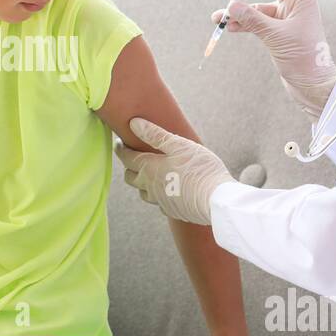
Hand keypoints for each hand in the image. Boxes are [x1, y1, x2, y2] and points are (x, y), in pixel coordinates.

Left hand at [115, 117, 232, 224]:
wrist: (216, 200)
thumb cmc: (200, 169)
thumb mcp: (179, 145)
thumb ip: (155, 135)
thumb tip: (134, 123)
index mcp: (150, 169)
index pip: (127, 158)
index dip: (121, 149)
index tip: (119, 143)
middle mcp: (150, 187)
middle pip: (130, 177)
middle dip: (128, 166)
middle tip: (132, 157)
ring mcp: (160, 201)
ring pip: (142, 192)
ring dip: (142, 183)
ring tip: (148, 174)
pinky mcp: (172, 211)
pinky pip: (158, 202)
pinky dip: (158, 195)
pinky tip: (166, 190)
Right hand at [214, 0, 335, 118]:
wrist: (311, 85)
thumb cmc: (305, 59)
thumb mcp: (277, 38)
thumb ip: (254, 20)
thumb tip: (231, 6)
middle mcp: (295, 3)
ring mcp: (284, 17)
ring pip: (256, 4)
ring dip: (238, 9)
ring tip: (218, 18)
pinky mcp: (275, 31)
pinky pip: (253, 20)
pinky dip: (239, 23)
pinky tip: (225, 28)